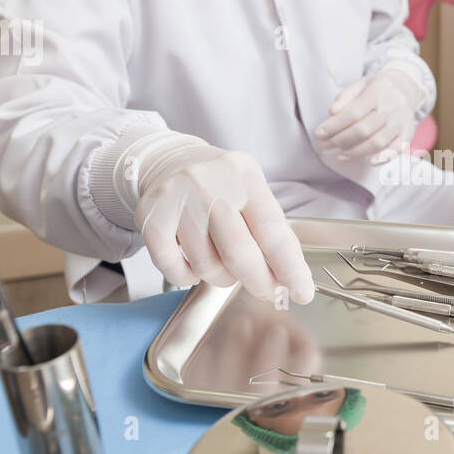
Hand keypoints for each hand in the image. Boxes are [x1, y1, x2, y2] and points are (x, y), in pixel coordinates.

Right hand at [132, 139, 313, 303]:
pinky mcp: (151, 217)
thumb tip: (287, 279)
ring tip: (225, 267)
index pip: (274, 232)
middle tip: (266, 291)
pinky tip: (194, 266)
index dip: (290, 269)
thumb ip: (270, 230)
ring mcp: (177, 200)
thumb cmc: (221, 184)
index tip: (302, 292)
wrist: (170, 161)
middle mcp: (210, 184)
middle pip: (240, 254)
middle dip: (259, 283)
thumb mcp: (251, 191)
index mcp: (244, 176)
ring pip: (207, 266)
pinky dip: (188, 277)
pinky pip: (173, 269)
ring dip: (223, 278)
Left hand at [314, 66, 423, 164]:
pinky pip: (398, 149)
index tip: (319, 133)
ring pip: (378, 142)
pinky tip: (369, 162)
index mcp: (378, 91)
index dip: (335, 125)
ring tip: (340, 156)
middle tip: (323, 147)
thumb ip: (345, 97)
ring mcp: (402, 121)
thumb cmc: (376, 88)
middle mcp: (392, 106)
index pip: (354, 112)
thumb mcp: (359, 85)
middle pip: (363, 129)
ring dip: (356, 152)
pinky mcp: (408, 133)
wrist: (404, 88)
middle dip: (340, 140)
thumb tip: (332, 112)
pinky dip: (384, 158)